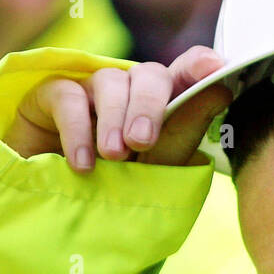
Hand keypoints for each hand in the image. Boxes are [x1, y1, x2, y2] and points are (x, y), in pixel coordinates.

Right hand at [3, 47, 232, 171]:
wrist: (54, 209)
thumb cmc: (112, 188)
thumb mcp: (153, 168)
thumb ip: (182, 133)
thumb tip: (221, 92)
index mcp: (163, 105)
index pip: (185, 72)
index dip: (199, 65)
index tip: (215, 68)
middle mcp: (130, 90)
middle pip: (149, 74)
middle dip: (149, 106)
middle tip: (142, 141)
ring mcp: (92, 89)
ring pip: (110, 80)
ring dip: (114, 119)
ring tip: (112, 156)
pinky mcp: (52, 94)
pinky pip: (69, 96)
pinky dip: (78, 129)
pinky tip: (82, 163)